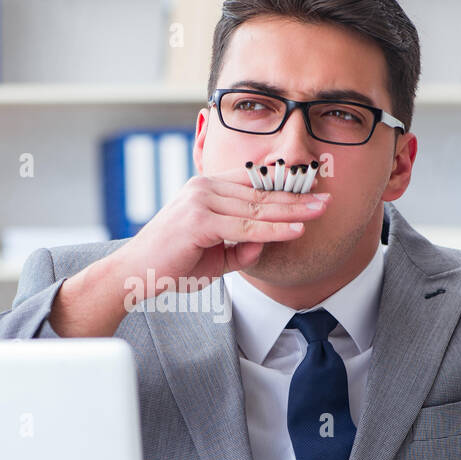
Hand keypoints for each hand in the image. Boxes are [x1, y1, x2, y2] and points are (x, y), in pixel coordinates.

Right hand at [114, 169, 331, 294]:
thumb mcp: (213, 255)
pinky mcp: (199, 220)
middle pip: (259, 193)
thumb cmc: (170, 263)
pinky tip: (295, 230)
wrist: (135, 274)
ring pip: (256, 208)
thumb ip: (239, 248)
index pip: (252, 185)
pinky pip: (246, 227)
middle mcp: (203, 187)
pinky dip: (273, 230)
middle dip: (295, 197)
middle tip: (325, 200)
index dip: (283, 189)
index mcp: (205, 189)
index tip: (310, 194)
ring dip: (291, 211)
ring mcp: (200, 200)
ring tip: (319, 212)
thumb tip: (262, 246)